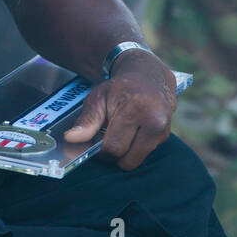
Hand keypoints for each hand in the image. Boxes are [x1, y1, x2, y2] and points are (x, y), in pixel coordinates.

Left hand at [63, 50, 175, 169]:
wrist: (148, 76)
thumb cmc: (120, 88)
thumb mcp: (99, 97)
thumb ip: (86, 121)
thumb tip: (70, 139)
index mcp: (135, 108)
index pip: (113, 147)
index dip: (101, 149)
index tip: (97, 138)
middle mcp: (155, 120)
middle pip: (126, 159)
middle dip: (113, 152)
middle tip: (108, 135)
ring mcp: (164, 129)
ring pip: (136, 160)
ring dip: (126, 152)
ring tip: (121, 132)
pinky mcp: (166, 136)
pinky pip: (144, 154)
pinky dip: (135, 148)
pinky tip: (133, 131)